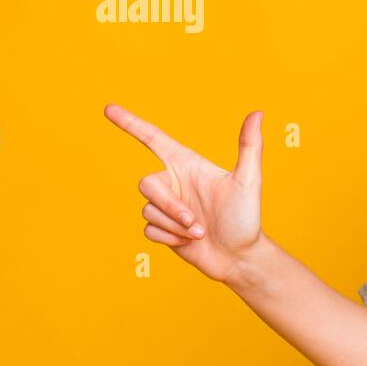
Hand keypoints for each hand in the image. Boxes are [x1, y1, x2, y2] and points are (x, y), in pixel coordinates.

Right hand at [104, 103, 264, 283]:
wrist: (239, 257)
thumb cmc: (246, 218)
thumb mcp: (249, 181)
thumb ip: (249, 146)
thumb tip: (258, 113)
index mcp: (189, 165)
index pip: (153, 138)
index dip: (130, 123)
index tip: (108, 109)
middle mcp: (175, 182)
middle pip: (146, 184)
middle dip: (169, 206)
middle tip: (195, 222)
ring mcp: (167, 206)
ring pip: (148, 210)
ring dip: (174, 226)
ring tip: (200, 233)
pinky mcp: (162, 228)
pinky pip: (148, 230)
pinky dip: (169, 238)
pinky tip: (189, 242)